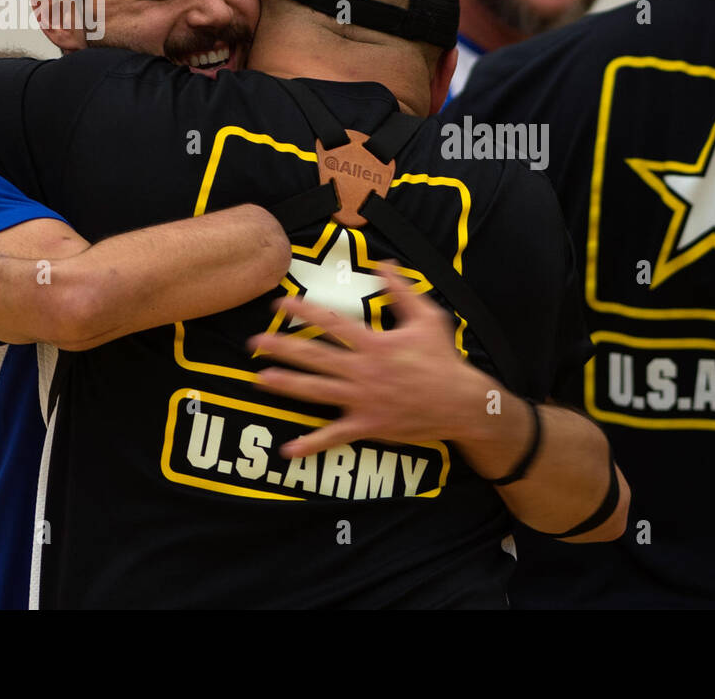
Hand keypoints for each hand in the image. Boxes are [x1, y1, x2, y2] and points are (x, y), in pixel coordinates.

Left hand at [247, 264, 495, 457]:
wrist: (460, 402)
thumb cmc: (444, 359)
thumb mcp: (428, 317)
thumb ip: (402, 290)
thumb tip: (384, 263)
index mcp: (375, 344)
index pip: (332, 323)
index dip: (305, 311)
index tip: (281, 303)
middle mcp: (363, 371)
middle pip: (314, 357)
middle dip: (282, 348)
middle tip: (254, 343)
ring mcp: (362, 400)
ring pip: (316, 391)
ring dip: (286, 385)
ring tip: (260, 379)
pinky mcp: (367, 426)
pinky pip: (334, 437)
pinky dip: (311, 445)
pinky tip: (287, 450)